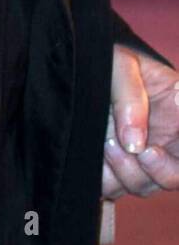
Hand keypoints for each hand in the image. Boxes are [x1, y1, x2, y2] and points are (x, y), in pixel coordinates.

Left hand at [102, 44, 178, 199]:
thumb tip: (134, 143)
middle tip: (137, 151)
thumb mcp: (121, 63)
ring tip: (107, 143)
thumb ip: (131, 98)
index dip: (177, 160)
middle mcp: (166, 140)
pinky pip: (114, 188)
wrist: (76, 60)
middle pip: (176, 176)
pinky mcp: (113, 166)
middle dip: (159, 171)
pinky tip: (96, 154)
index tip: (152, 150)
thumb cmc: (109, 56)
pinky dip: (106, 179)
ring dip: (127, 172)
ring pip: (144, 185)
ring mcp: (139, 156)